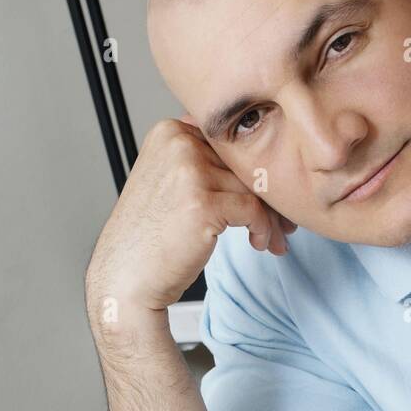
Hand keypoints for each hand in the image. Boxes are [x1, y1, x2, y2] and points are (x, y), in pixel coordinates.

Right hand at [85, 117, 295, 320]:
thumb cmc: (151, 238)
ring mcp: (189, 172)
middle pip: (244, 165)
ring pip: (253, 188)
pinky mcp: (202, 203)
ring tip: (274, 240)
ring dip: (270, 219)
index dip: (255, 172)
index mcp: (170, 132)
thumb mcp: (170, 183)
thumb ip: (203, 163)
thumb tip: (256, 166)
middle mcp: (178, 143)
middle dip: (269, 197)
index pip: (230, 144)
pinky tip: (259, 244)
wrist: (127, 277)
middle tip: (284, 223)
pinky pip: (253, 210)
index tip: (270, 197)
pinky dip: (263, 229)